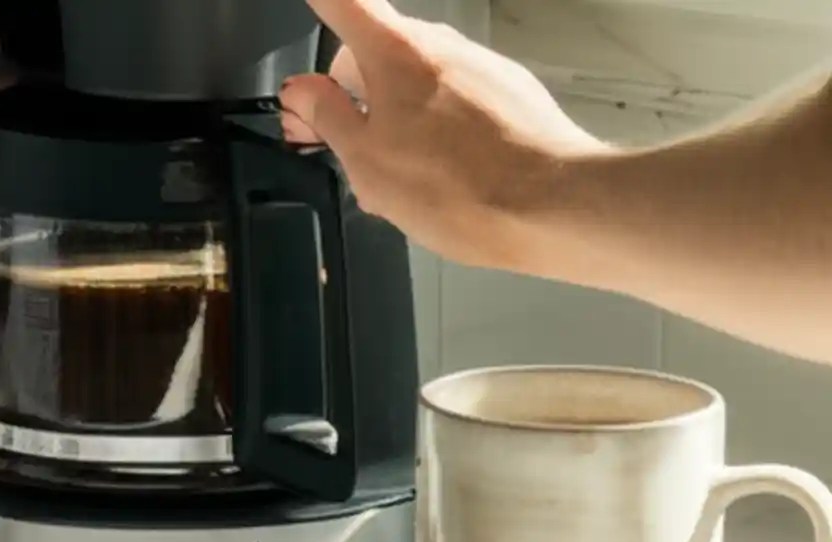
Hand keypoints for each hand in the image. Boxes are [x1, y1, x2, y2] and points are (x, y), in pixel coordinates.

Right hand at [280, 0, 609, 275]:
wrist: (554, 206)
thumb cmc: (461, 188)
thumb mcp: (366, 161)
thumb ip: (327, 118)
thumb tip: (302, 91)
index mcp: (393, 52)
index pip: (341, 1)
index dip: (319, 3)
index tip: (311, 8)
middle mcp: (440, 45)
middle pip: (375, 48)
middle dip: (350, 88)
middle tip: (333, 138)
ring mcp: (479, 66)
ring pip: (416, 78)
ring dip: (394, 113)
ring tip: (394, 173)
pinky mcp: (510, 92)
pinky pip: (455, 97)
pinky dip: (435, 125)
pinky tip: (439, 174)